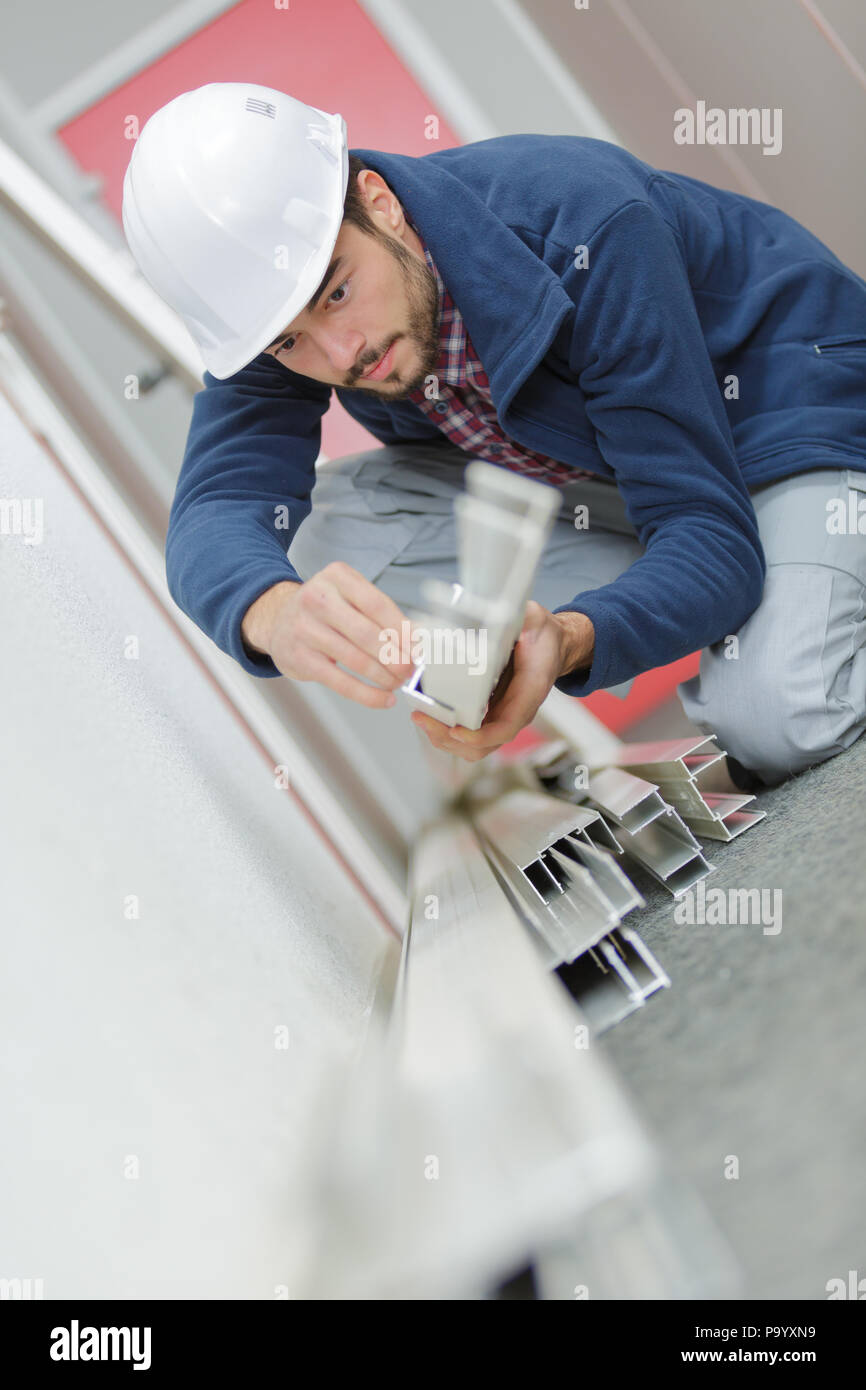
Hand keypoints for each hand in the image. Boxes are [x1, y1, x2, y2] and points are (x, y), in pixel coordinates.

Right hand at [241, 562, 416, 707]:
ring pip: (356, 660)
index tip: (418, 647)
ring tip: (398, 682)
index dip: (402, 629)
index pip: (378, 604)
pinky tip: (383, 698)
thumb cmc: (322, 609)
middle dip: (396, 656)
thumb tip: (415, 639)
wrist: (276, 619)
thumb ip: (379, 613)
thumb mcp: (348, 596)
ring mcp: (305, 629)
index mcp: (336, 577)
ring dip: (384, 676)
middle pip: (368, 633)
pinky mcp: (300, 658)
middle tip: (410, 669)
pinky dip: (367, 694)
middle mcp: (317, 599)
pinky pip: (341, 682)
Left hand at [410, 602, 593, 760]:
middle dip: (450, 738)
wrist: (553, 645)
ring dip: (445, 738)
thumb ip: (518, 618)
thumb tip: (494, 613)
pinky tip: (430, 715)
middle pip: (483, 745)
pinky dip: (447, 730)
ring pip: (473, 745)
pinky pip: (469, 733)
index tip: (456, 730)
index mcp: (529, 692)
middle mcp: (516, 711)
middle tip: (423, 718)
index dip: (480, 735)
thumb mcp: (534, 620)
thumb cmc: (543, 636)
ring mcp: (503, 715)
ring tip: (422, 718)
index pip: (505, 727)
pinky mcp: (491, 713)